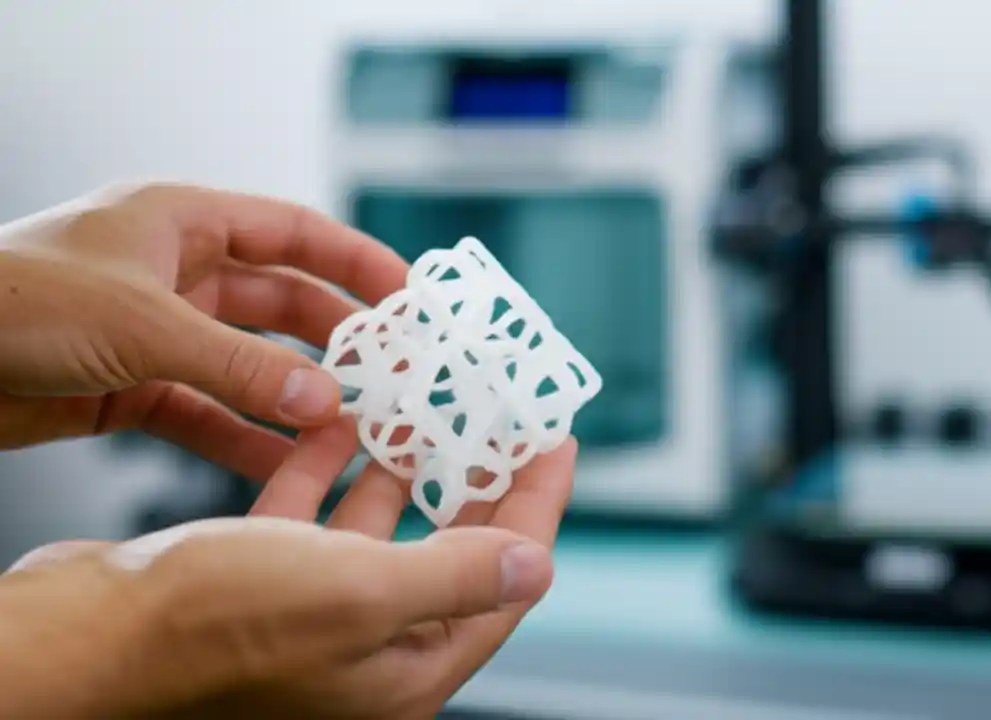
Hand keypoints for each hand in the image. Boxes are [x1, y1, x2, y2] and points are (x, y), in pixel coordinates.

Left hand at [0, 182, 407, 479]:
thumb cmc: (15, 302)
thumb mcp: (142, 325)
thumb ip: (240, 364)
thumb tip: (327, 398)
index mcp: (180, 220)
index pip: (292, 231)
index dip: (356, 260)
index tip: (410, 297)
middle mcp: (174, 271)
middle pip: (280, 300)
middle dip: (338, 337)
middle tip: (395, 374)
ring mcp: (154, 330)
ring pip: (248, 361)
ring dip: (296, 393)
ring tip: (354, 426)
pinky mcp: (130, 386)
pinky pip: (207, 410)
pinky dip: (245, 436)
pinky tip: (285, 464)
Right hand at [0, 422, 575, 718]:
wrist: (84, 640)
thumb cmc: (213, 628)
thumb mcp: (358, 594)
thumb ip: (457, 577)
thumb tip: (538, 567)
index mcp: (405, 669)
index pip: (504, 581)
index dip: (535, 507)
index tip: (553, 441)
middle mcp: (364, 649)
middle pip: (449, 550)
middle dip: (474, 478)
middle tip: (496, 413)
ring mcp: (311, 616)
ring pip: (377, 528)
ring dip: (400, 465)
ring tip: (427, 403)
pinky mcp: (258, 581)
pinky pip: (312, 516)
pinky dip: (328, 468)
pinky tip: (339, 421)